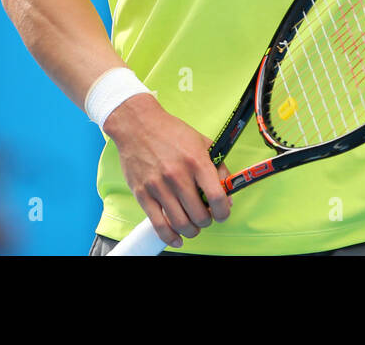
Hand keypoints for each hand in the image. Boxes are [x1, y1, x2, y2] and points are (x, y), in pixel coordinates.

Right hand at [103, 94, 231, 247]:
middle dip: (206, 221)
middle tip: (204, 217)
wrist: (138, 125)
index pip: (217, 198)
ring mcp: (159, 186)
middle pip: (199, 215)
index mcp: (196, 162)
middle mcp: (178, 176)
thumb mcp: (202, 143)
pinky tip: (176, 238)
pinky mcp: (143, 194)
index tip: (222, 214)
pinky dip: (170, 237)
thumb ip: (219, 168)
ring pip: (181, 224)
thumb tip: (227, 196)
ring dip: (191, 230)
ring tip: (192, 226)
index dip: (223, 212)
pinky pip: (159, 225)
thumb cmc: (170, 133)